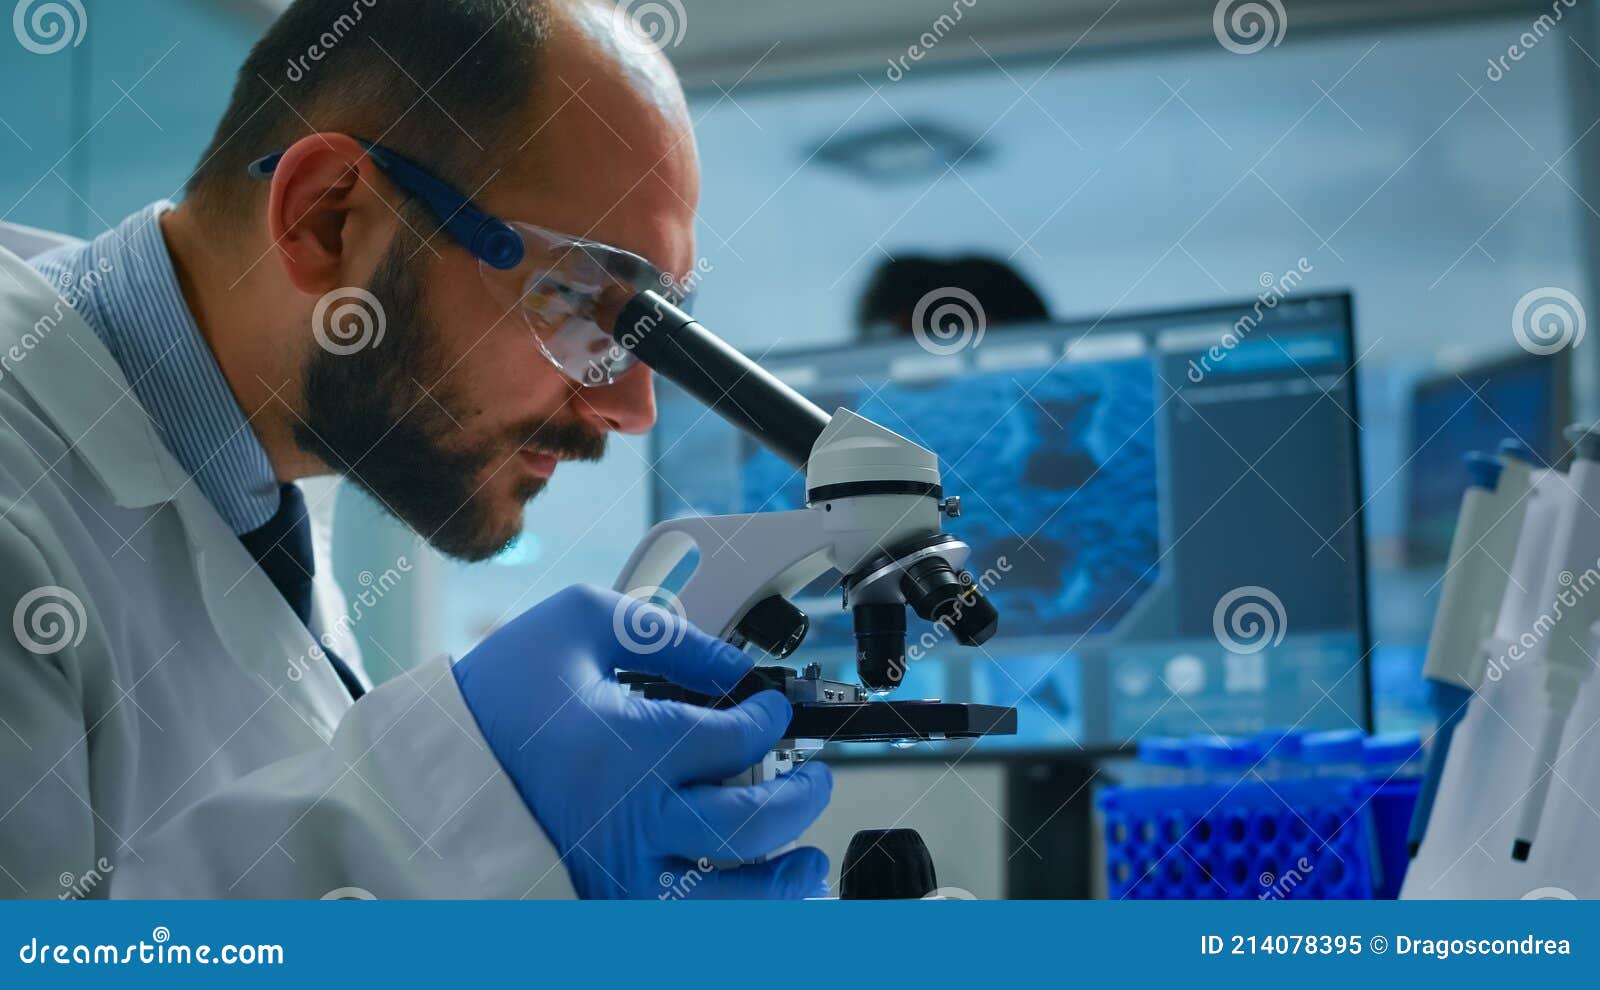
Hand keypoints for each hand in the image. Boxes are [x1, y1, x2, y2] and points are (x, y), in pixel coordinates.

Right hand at [452, 585, 832, 898]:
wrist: (427, 771)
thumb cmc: (495, 699)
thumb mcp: (577, 623)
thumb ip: (666, 633)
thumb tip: (732, 665)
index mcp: (630, 746)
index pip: (739, 739)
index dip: (770, 719)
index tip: (772, 709)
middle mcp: (633, 819)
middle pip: (751, 825)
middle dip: (799, 799)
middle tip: (814, 780)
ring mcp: (618, 873)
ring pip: (727, 900)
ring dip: (782, 884)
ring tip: (808, 865)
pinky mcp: (603, 904)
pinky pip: (683, 925)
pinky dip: (731, 918)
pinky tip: (754, 901)